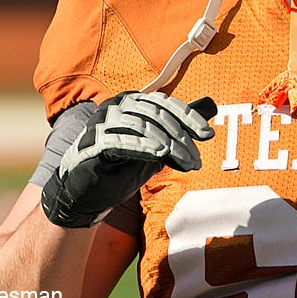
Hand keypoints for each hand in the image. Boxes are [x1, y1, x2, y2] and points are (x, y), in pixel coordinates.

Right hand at [41, 92, 216, 227]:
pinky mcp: (92, 143)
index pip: (163, 103)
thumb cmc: (121, 168)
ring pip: (142, 127)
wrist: (86, 195)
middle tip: (196, 159)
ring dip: (168, 145)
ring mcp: (102, 123)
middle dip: (180, 137)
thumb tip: (209, 106)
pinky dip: (144, 146)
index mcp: (130, 102)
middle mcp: (115, 107)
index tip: (207, 134)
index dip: (187, 117)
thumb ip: (177, 128)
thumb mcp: (155, 147)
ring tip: (186, 163)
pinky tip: (161, 155)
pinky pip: (122, 141)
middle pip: (155, 115)